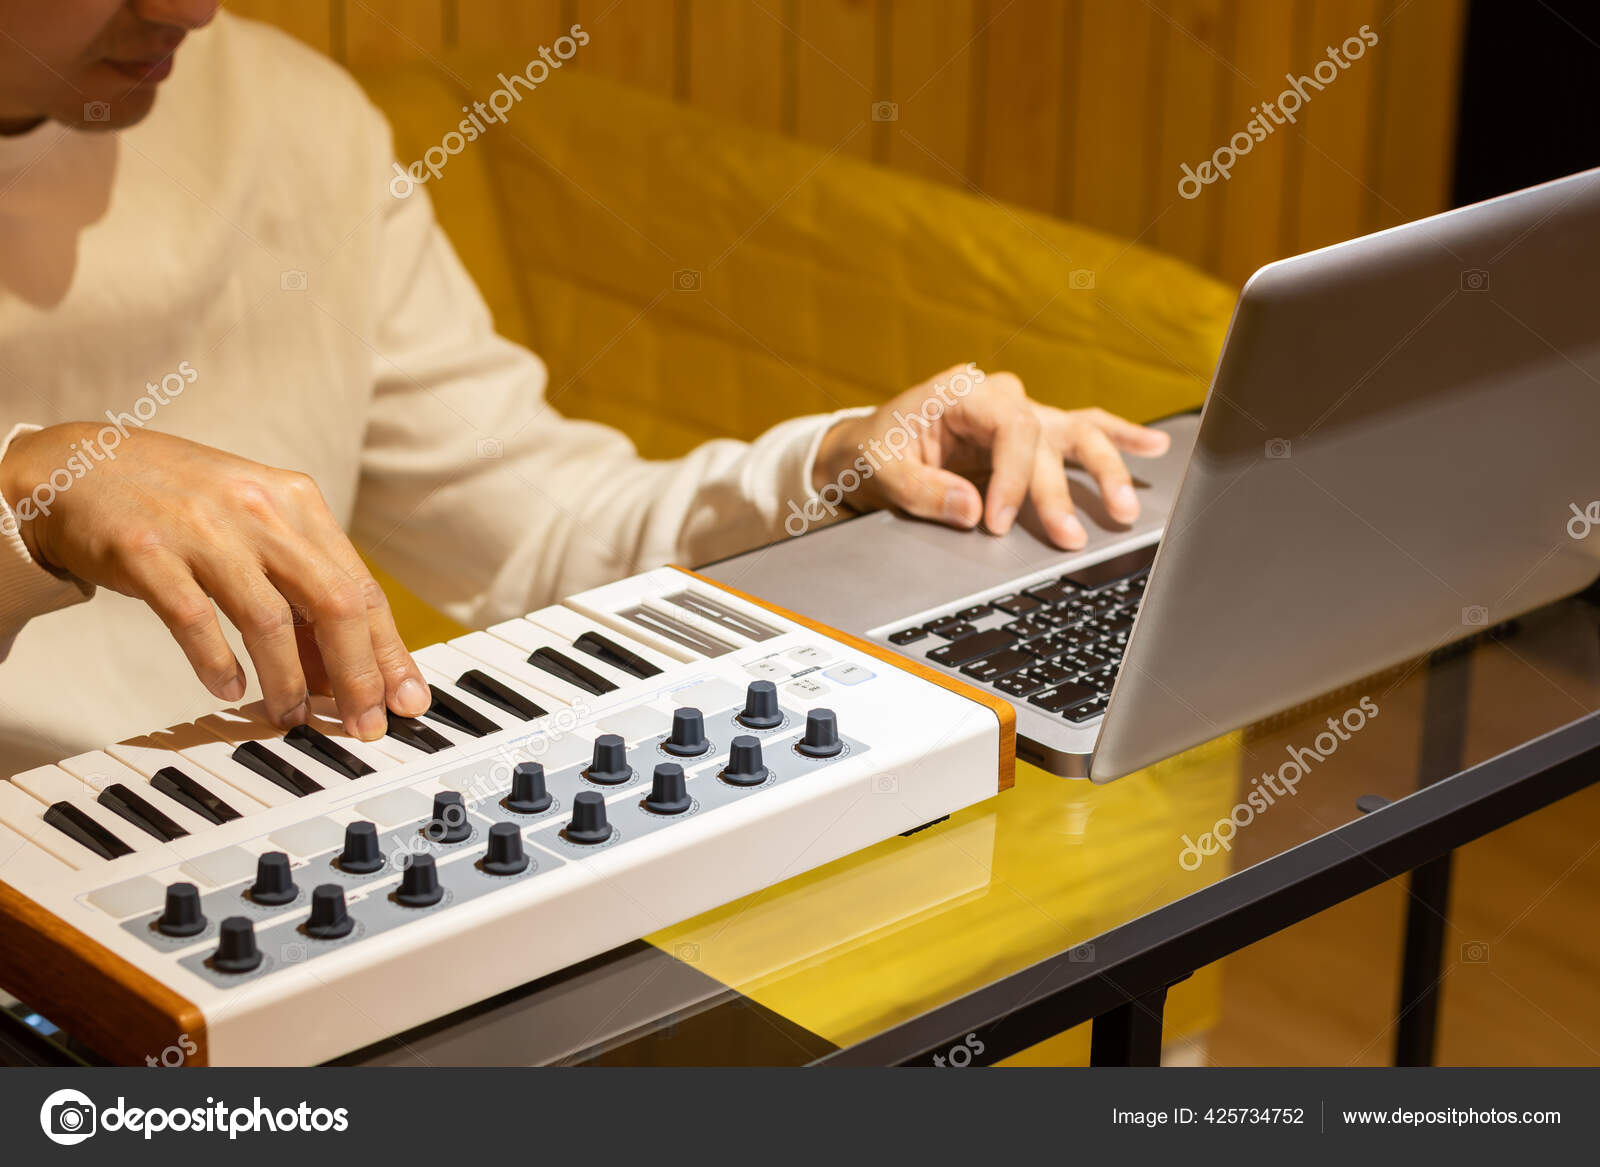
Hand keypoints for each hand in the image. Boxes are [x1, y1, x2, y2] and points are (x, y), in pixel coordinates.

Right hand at [0, 424, 428, 737]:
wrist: (78, 465)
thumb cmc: (180, 504)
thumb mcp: (253, 525)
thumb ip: (299, 586)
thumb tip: (341, 668)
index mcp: (297, 501)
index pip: (360, 588)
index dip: (387, 652)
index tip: (405, 700)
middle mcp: (259, 510)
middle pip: (332, 604)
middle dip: (356, 674)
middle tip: (363, 725)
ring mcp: (203, 529)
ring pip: (269, 619)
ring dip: (288, 680)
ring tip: (291, 716)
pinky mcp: (147, 552)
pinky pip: (195, 620)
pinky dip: (217, 663)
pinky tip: (229, 689)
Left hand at [812, 365, 1171, 549]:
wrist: (873, 445)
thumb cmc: (878, 451)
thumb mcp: (883, 471)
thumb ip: (925, 491)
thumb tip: (973, 509)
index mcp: (964, 392)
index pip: (1011, 429)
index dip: (1013, 478)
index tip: (999, 522)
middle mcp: (1001, 396)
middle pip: (1049, 436)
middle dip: (1060, 491)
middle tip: (1068, 537)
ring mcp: (1023, 413)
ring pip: (1077, 433)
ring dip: (1107, 469)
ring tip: (1127, 505)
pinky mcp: (1033, 434)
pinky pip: (1083, 430)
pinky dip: (1120, 437)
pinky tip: (1154, 447)